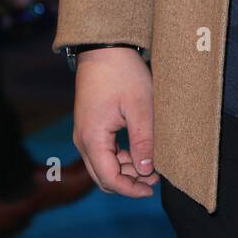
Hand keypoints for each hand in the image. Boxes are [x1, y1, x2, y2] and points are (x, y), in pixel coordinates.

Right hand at [73, 47, 157, 196]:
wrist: (103, 47)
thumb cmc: (122, 73)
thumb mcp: (140, 107)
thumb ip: (143, 141)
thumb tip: (146, 171)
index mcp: (93, 139)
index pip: (109, 178)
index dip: (130, 189)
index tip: (151, 189)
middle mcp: (83, 140)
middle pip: (103, 176)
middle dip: (128, 182)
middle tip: (154, 179)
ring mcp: (84, 132)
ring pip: (103, 164)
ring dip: (125, 169)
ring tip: (151, 165)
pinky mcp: (90, 124)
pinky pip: (102, 151)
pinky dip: (120, 157)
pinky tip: (139, 152)